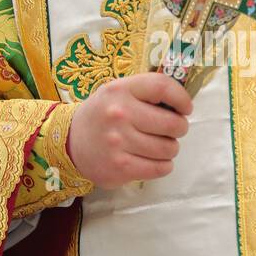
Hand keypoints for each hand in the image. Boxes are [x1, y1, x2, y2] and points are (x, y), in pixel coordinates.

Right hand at [66, 72, 192, 188]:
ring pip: (169, 148)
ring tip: (159, 145)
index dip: (182, 98)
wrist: (70, 142)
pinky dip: (164, 165)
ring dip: (171, 148)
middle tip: (173, 130)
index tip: (186, 108)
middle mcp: (119, 114)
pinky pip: (160, 168)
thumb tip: (182, 101)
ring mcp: (119, 143)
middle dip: (180, 128)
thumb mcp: (117, 92)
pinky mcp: (120, 168)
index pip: (162, 87)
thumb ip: (146, 91)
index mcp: (120, 91)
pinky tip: (154, 160)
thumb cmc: (103, 115)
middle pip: (172, 123)